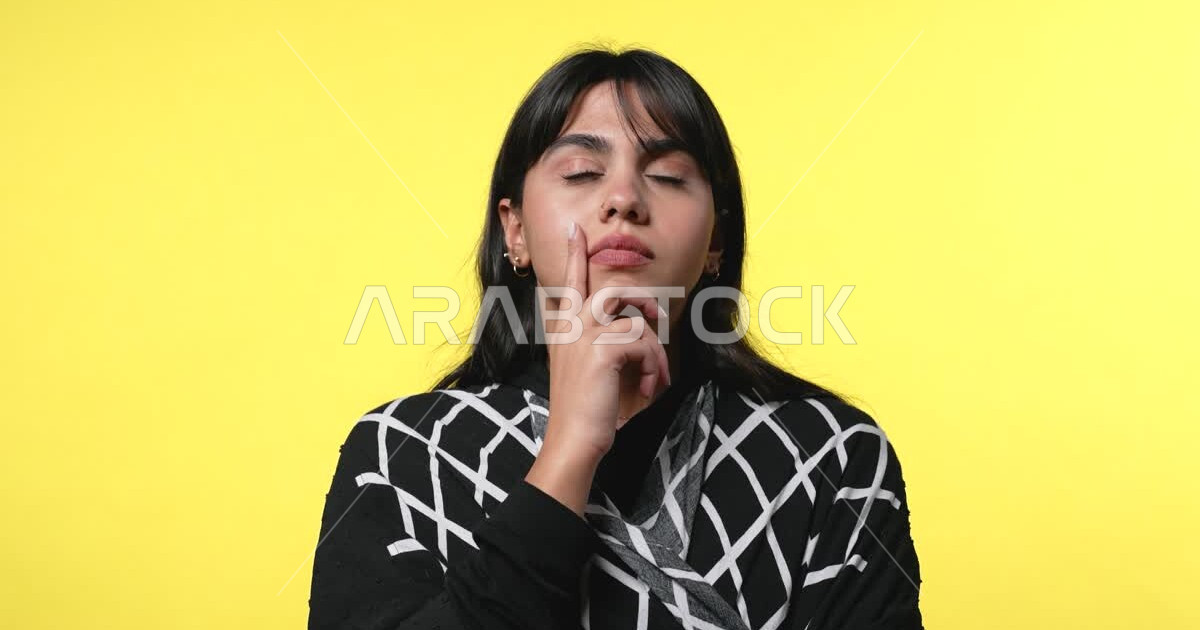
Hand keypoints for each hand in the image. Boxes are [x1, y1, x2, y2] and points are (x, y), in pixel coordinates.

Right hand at [541, 219, 671, 463]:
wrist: (575, 440)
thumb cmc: (586, 412)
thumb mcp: (590, 373)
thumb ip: (604, 346)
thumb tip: (637, 332)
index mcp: (564, 330)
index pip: (568, 283)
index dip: (572, 255)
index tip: (575, 229)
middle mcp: (571, 327)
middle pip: (613, 290)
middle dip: (643, 301)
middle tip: (656, 315)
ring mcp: (585, 337)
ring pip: (635, 319)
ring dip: (654, 350)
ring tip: (655, 374)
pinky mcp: (603, 351)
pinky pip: (644, 344)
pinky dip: (654, 368)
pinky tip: (649, 389)